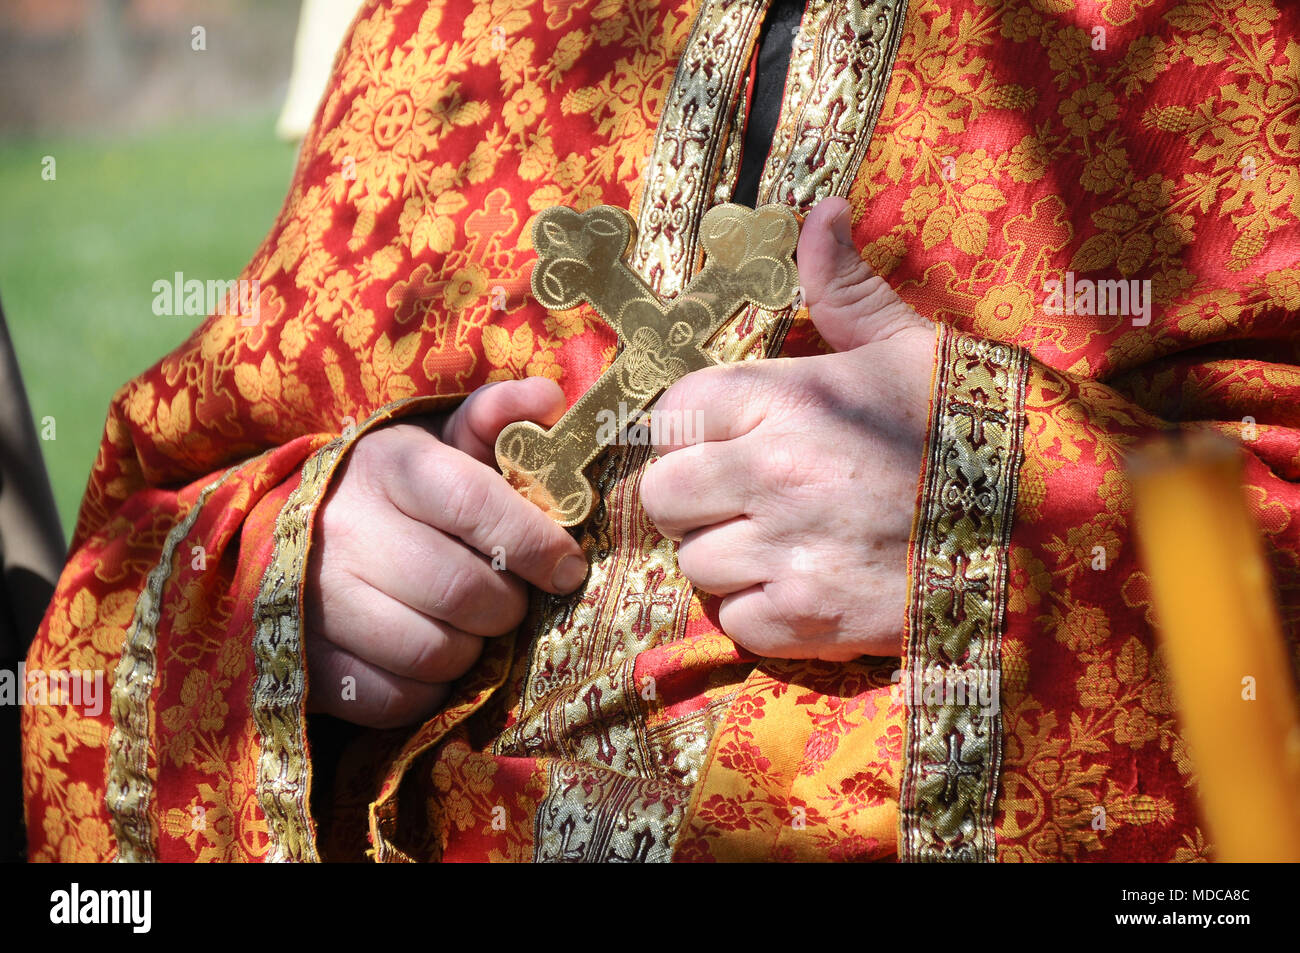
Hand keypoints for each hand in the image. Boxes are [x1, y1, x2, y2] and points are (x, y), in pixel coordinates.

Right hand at [305, 378, 587, 727]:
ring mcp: (318, 602)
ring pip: (435, 653)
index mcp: (388, 466)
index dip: (535, 542)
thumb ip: (493, 419)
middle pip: (464, 591)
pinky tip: (428, 658)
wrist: (282, 539)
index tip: (566, 566)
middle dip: (507, 605)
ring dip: (471, 649)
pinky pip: (398, 700)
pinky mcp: (306, 665)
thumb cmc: (389, 493)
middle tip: (508, 599)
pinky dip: (430, 690)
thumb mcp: (435, 443)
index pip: (475, 503)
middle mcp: (345, 531)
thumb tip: (549, 399)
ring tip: (466, 626)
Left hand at [640, 197, 935, 660]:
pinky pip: (736, 623)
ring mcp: (787, 550)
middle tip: (743, 501)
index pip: (673, 414)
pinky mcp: (808, 619)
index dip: (690, 432)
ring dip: (728, 561)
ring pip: (694, 564)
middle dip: (693, 500)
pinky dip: (761, 615)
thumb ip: (847, 288)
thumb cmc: (972, 431)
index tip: (722, 443)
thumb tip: (822, 210)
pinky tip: (805, 590)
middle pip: (663, 494)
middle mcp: (772, 471)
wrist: (1049, 531)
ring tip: (784, 546)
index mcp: (788, 397)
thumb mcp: (912, 347)